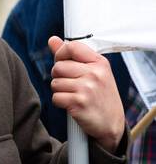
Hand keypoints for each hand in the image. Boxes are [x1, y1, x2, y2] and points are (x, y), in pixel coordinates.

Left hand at [47, 36, 125, 151]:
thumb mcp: (93, 72)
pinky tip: (72, 105)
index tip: (64, 63)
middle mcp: (95, 73)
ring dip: (60, 91)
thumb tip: (52, 39)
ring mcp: (87, 88)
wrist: (111, 123)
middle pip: (58, 67)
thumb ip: (71, 55)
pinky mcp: (79, 102)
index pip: (71, 46)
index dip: (61, 54)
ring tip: (74, 95)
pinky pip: (55, 97)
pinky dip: (60, 102)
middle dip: (59, 77)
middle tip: (72, 85)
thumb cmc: (100, 96)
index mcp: (99, 63)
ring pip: (55, 83)